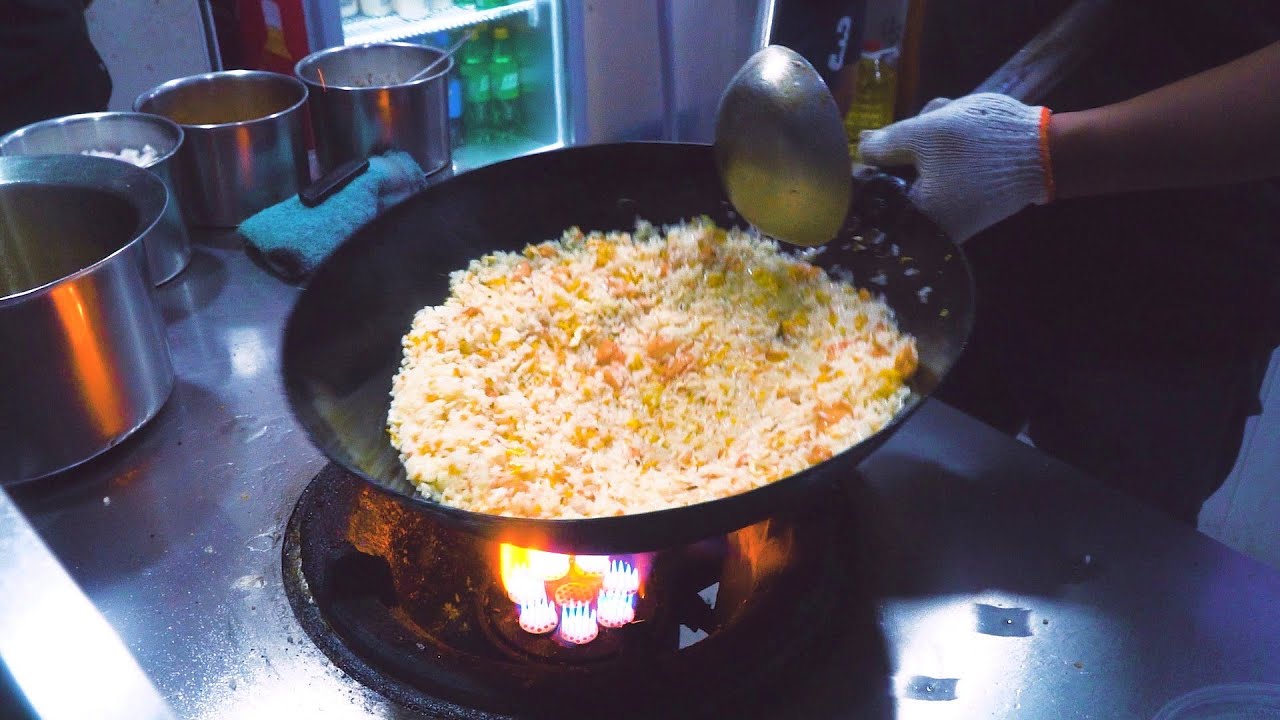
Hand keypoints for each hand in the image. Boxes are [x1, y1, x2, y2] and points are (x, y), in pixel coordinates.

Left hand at [858, 93, 1054, 241]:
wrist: (1046, 152)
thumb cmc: (981, 145)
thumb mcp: (925, 134)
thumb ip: (886, 143)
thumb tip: (860, 148)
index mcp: (916, 218)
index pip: (874, 198)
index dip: (871, 166)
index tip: (877, 141)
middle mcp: (933, 227)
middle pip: (899, 181)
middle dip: (911, 143)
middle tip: (930, 116)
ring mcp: (953, 215)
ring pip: (923, 169)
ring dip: (932, 137)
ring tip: (950, 112)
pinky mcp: (969, 201)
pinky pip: (945, 172)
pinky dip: (949, 147)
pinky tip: (961, 121)